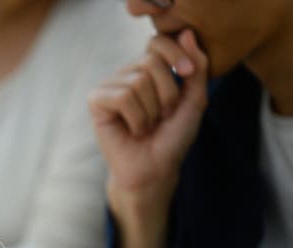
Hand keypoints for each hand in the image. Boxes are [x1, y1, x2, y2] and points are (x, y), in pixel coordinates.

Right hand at [88, 29, 208, 217]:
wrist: (154, 170)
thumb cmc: (171, 138)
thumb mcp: (194, 100)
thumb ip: (197, 68)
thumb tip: (187, 33)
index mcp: (148, 69)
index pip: (158, 42)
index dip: (175, 54)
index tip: (188, 75)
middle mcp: (126, 73)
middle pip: (151, 62)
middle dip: (166, 93)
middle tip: (161, 117)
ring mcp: (109, 86)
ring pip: (137, 81)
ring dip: (150, 111)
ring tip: (146, 126)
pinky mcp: (95, 100)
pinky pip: (122, 96)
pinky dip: (135, 117)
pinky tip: (133, 130)